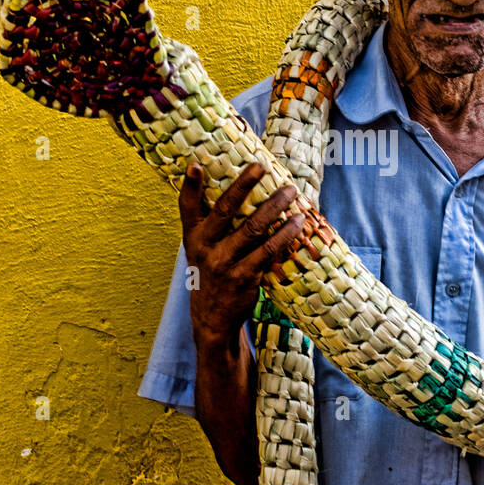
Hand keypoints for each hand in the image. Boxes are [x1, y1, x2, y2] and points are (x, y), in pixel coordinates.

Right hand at [179, 160, 305, 345]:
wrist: (212, 319)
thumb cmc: (211, 275)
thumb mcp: (201, 251)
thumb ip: (211, 226)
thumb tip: (238, 192)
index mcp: (193, 237)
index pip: (186, 207)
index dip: (190, 186)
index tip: (195, 165)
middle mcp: (205, 248)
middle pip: (224, 210)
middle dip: (242, 186)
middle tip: (260, 167)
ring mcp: (224, 263)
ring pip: (252, 228)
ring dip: (274, 207)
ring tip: (291, 192)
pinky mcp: (243, 277)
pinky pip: (268, 251)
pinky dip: (285, 235)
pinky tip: (297, 223)